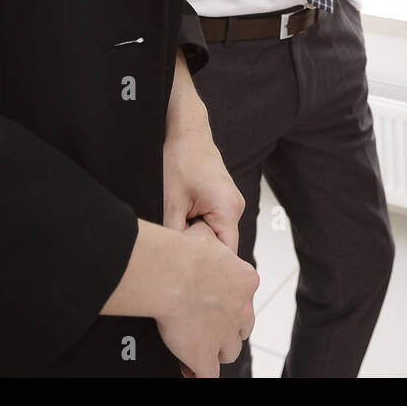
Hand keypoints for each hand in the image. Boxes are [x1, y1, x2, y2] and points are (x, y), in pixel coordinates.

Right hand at [157, 220, 257, 378]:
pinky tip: (190, 369)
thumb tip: (202, 228)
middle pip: (242, 327)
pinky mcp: (205, 356)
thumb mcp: (205, 234)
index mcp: (245, 282)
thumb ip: (209, 237)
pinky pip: (209, 375)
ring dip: (216, 351)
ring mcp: (225, 335)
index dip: (228, 302)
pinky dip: (200, 373)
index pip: (244, 297)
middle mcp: (241, 310)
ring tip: (197, 348)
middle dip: (228, 328)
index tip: (212, 302)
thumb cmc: (186, 252)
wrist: (174, 274)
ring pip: (229, 351)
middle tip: (208, 326)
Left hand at [164, 54, 243, 251]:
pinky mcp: (221, 198)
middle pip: (220, 245)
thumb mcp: (171, 201)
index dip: (208, 268)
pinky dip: (197, 226)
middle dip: (199, 253)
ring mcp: (230, 201)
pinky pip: (212, 221)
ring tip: (175, 232)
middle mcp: (235, 206)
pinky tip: (180, 219)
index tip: (188, 276)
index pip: (226, 255)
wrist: (185, 129)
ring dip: (196, 237)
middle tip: (175, 256)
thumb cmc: (180, 158)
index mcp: (228, 209)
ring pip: (214, 233)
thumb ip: (176, 236)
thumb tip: (171, 261)